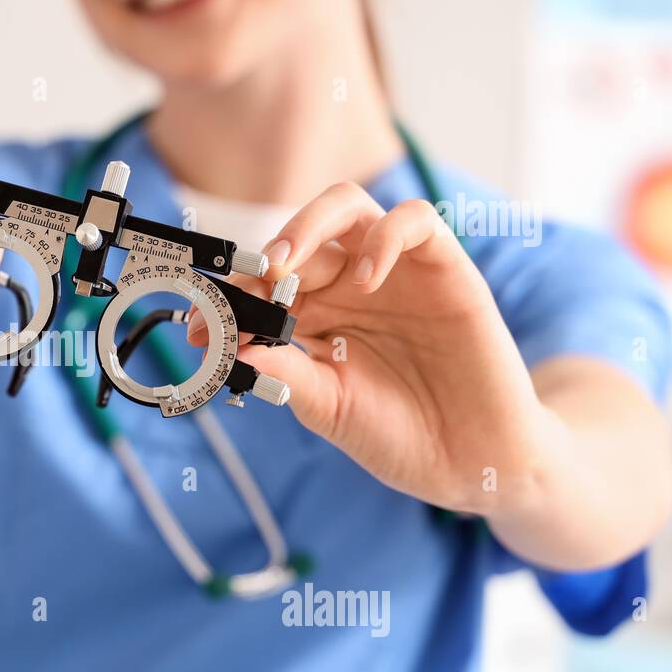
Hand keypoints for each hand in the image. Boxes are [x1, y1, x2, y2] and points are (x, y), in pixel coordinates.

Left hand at [188, 183, 549, 515]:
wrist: (475, 462)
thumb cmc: (402, 436)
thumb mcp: (332, 409)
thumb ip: (288, 376)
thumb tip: (235, 350)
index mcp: (317, 318)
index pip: (264, 287)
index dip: (228, 299)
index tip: (196, 327)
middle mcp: (350, 287)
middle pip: (296, 244)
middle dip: (257, 264)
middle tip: (237, 290)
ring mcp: (395, 274)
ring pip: (347, 210)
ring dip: (307, 226)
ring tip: (284, 265)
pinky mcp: (445, 269)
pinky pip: (414, 222)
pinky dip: (383, 238)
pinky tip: (363, 280)